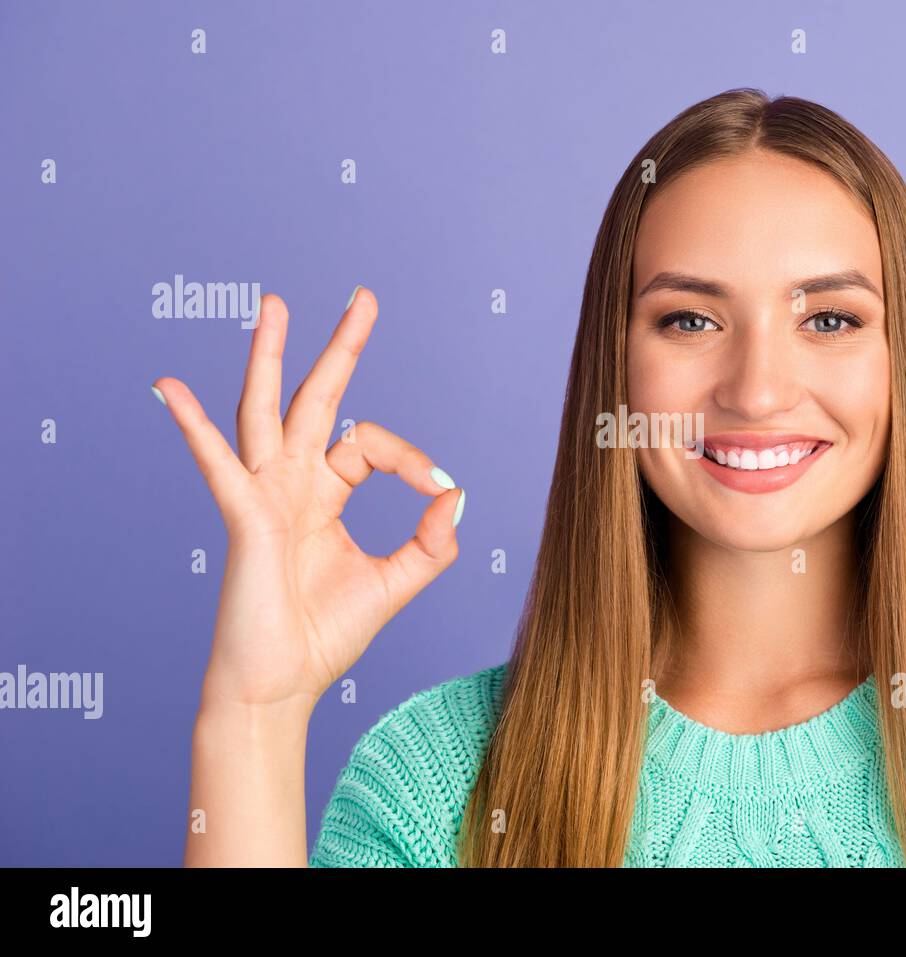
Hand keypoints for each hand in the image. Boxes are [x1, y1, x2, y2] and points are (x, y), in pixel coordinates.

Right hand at [153, 288, 463, 714]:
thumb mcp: (395, 582)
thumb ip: (431, 542)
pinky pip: (218, 464)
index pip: (368, 445)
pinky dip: (193, 426)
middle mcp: (291, 485)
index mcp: (325, 496)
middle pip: (314, 400)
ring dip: (269, 357)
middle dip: (338, 348)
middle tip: (362, 297)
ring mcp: (264, 496)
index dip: (411, 458)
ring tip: (275, 304)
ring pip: (264, 411)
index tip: (439, 490)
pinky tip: (170, 386)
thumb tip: (458, 494)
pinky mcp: (244, 519)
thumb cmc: (324, 636)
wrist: (281, 686)